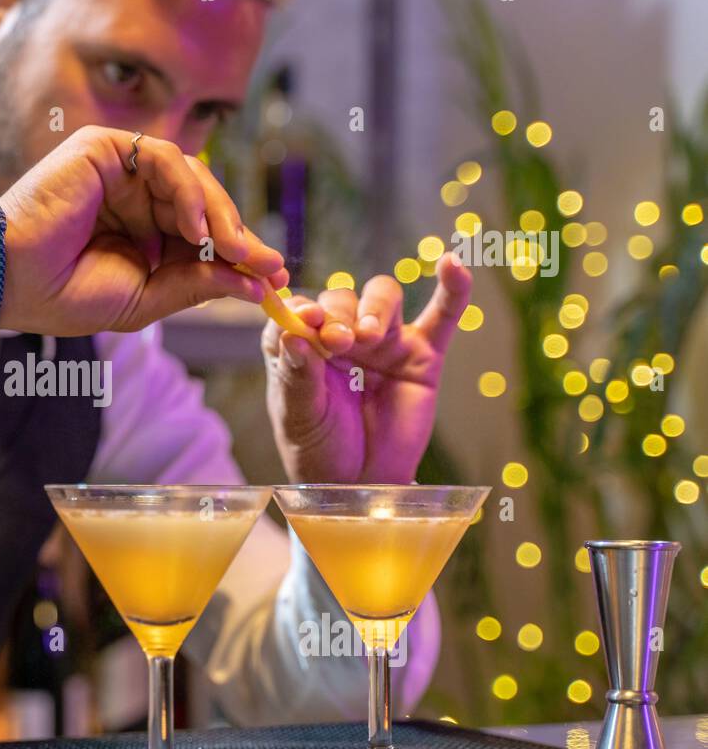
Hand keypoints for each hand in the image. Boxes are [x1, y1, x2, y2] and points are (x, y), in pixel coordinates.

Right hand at [0, 125, 287, 334]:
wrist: (10, 282)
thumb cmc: (64, 295)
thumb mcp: (146, 297)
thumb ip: (198, 284)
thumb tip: (258, 284)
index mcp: (139, 230)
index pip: (201, 233)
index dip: (238, 252)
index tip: (272, 278)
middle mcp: (132, 195)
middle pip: (204, 203)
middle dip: (238, 234)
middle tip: (266, 265)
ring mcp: (119, 168)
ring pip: (193, 178)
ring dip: (220, 215)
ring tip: (232, 250)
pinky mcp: (105, 148)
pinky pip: (166, 158)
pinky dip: (188, 190)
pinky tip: (196, 226)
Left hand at [264, 253, 472, 482]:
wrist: (361, 484)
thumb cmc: (319, 449)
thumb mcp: (299, 416)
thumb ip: (297, 375)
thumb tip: (294, 334)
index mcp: (301, 344)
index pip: (298, 310)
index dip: (302, 310)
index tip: (308, 322)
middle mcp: (340, 335)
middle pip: (341, 298)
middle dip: (340, 314)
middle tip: (339, 342)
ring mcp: (382, 342)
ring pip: (382, 298)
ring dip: (374, 308)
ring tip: (368, 336)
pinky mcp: (421, 355)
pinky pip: (442, 317)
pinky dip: (452, 289)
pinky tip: (453, 264)